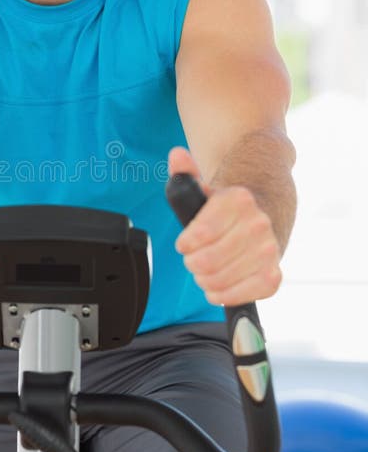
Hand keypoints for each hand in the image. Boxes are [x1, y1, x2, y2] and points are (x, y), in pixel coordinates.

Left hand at [168, 147, 281, 306]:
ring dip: (205, 281)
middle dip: (193, 264)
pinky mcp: (274, 274)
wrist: (270, 205)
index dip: (185, 244)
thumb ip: (186, 173)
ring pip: (220, 280)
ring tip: (206, 272)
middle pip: (206, 262)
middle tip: (194, 259)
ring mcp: (269, 250)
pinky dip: (225, 295)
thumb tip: (176, 155)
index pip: (198, 235)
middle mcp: (258, 224)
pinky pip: (245, 295)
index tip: (185, 243)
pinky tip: (219, 288)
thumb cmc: (228, 202)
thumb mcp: (205, 184)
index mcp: (238, 200)